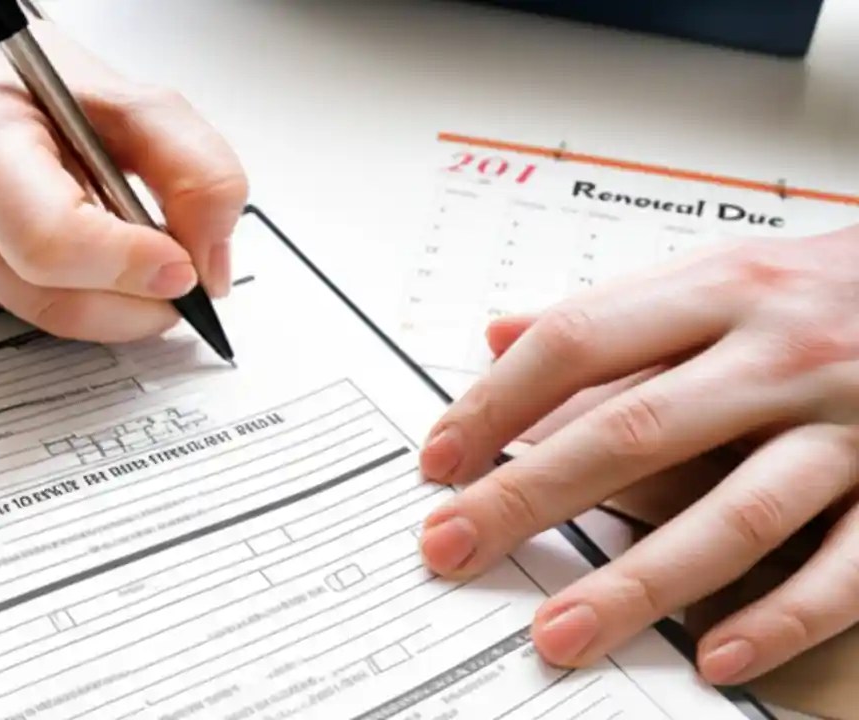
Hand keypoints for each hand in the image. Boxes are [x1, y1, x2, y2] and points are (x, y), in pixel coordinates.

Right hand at [0, 20, 246, 342]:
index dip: (128, 265)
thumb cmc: (52, 88)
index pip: (50, 238)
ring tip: (149, 264)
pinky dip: (92, 300)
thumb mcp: (140, 102)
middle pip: (52, 296)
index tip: (184, 267)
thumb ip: (195, 171)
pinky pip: (38, 314)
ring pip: (49, 318)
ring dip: (121, 307)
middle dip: (136, 300)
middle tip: (183, 278)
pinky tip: (104, 263)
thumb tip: (209, 262)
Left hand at [417, 224, 858, 685]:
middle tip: (452, 545)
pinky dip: (780, 617)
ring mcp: (849, 427)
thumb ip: (613, 312)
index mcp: (721, 291)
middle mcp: (779, 355)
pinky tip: (713, 655)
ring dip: (637, 582)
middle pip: (632, 430)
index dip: (496, 402)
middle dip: (528, 495)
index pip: (578, 342)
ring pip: (732, 513)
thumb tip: (498, 333)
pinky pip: (846, 568)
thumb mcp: (720, 275)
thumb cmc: (826, 291)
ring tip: (558, 631)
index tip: (439, 459)